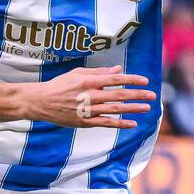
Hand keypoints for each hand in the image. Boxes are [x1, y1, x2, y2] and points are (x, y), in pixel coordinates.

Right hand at [23, 65, 155, 127]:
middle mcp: (90, 95)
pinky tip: (132, 123)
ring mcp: (88, 110)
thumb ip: (99, 73)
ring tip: (147, 107)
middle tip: (152, 95)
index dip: (132, 79)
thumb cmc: (60, 85)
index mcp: (89, 81)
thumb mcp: (78, 74)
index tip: (145, 81)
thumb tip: (117, 70)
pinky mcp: (85, 122)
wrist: (41, 102)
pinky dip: (120, 123)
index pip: (115, 79)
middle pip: (119, 94)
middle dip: (138, 94)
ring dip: (133, 108)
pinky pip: (106, 123)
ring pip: (115, 109)